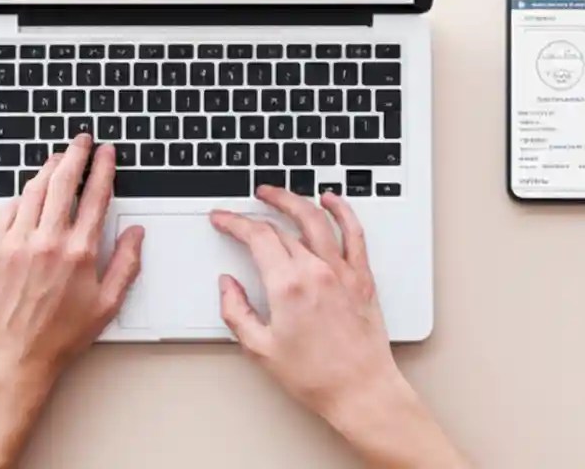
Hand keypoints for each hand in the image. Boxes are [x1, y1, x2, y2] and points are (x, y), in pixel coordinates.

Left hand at [0, 133, 143, 387]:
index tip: (106, 153)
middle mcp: (46, 241)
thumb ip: (126, 264)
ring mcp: (15, 242)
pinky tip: (26, 197)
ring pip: (33, 190)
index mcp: (79, 252)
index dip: (103, 168)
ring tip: (56, 160)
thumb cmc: (58, 338)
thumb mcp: (107, 305)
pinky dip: (19, 198)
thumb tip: (136, 234)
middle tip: (81, 141)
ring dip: (47, 169)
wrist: (11, 359)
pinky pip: (5, 210)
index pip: (96, 195)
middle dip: (75, 154)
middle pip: (63, 181)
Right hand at [212, 187, 465, 468]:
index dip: (234, 222)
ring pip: (316, 218)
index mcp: (288, 286)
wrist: (360, 390)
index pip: (256, 237)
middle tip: (241, 212)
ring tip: (276, 193)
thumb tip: (227, 286)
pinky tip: (331, 200)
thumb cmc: (316, 376)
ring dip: (293, 199)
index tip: (223, 219)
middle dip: (255, 214)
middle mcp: (316, 271)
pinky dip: (342, 210)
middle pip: (281, 227)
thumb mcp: (260, 349)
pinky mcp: (362, 277)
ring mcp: (342, 271)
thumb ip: (236, 312)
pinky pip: (353, 232)